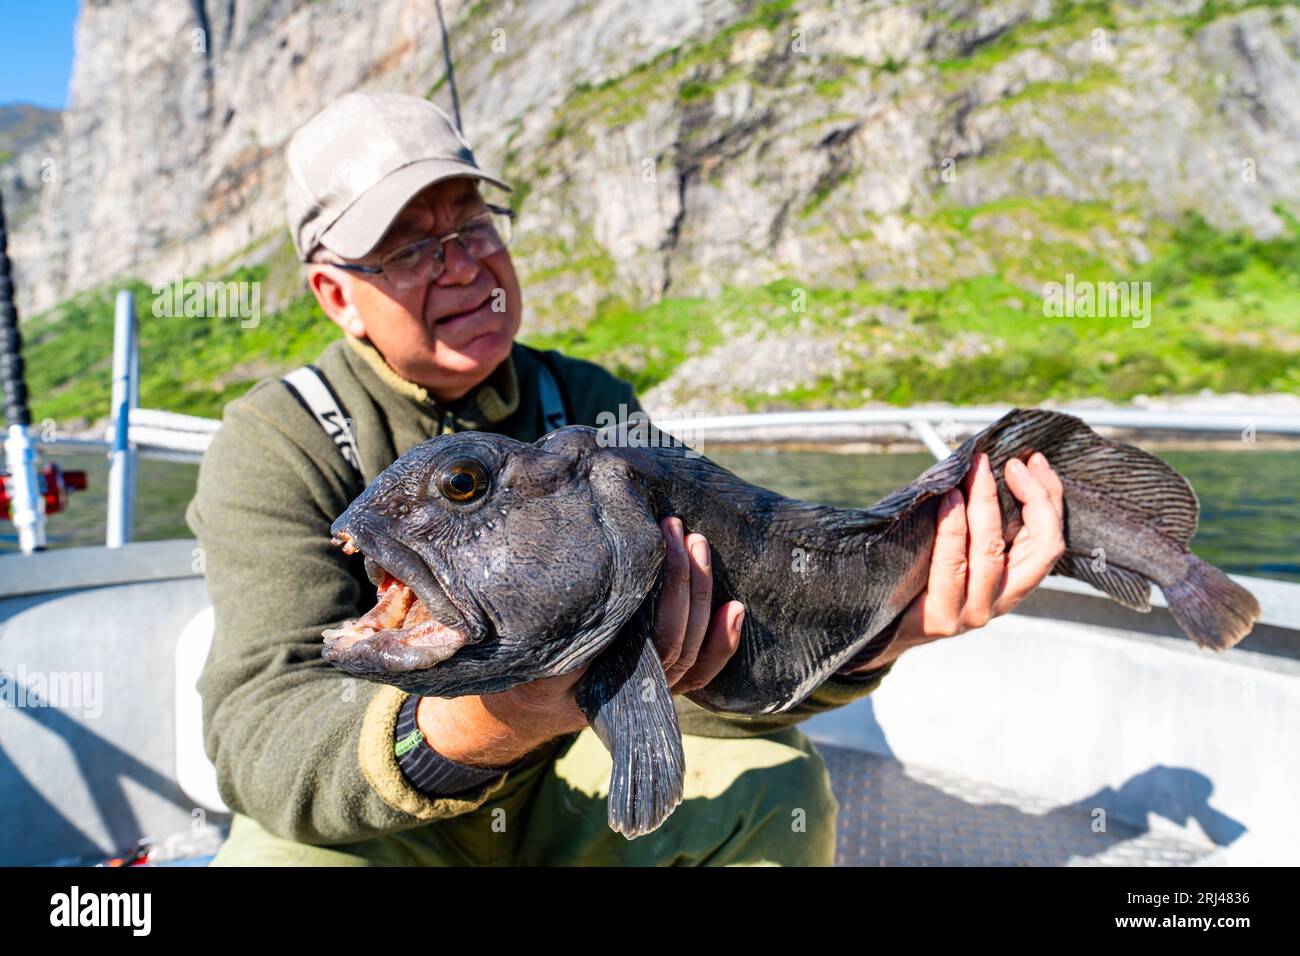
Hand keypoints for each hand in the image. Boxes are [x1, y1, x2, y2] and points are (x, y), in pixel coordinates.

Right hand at [418, 516, 743, 766]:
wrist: (503, 711)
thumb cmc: (480, 657)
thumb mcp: (449, 630)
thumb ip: (426, 594)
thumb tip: (371, 549)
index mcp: (560, 669)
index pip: (625, 638)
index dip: (656, 593)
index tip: (651, 537)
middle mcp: (604, 683)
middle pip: (667, 642)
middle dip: (682, 583)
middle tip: (675, 528)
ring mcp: (632, 687)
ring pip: (686, 654)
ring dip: (701, 597)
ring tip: (693, 542)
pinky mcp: (650, 682)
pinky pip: (699, 674)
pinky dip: (722, 643)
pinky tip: (734, 607)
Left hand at [842, 451, 1064, 673]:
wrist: (884, 625)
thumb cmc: (921, 575)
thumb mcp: (961, 549)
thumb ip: (978, 521)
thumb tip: (982, 465)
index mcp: (1015, 581)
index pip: (1051, 540)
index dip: (1049, 497)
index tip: (1033, 462)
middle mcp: (1003, 599)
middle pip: (1040, 547)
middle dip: (1031, 497)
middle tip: (1008, 463)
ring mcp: (974, 612)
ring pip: (991, 553)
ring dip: (985, 505)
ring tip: (972, 474)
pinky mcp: (942, 618)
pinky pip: (951, 567)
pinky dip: (952, 530)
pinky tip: (948, 501)